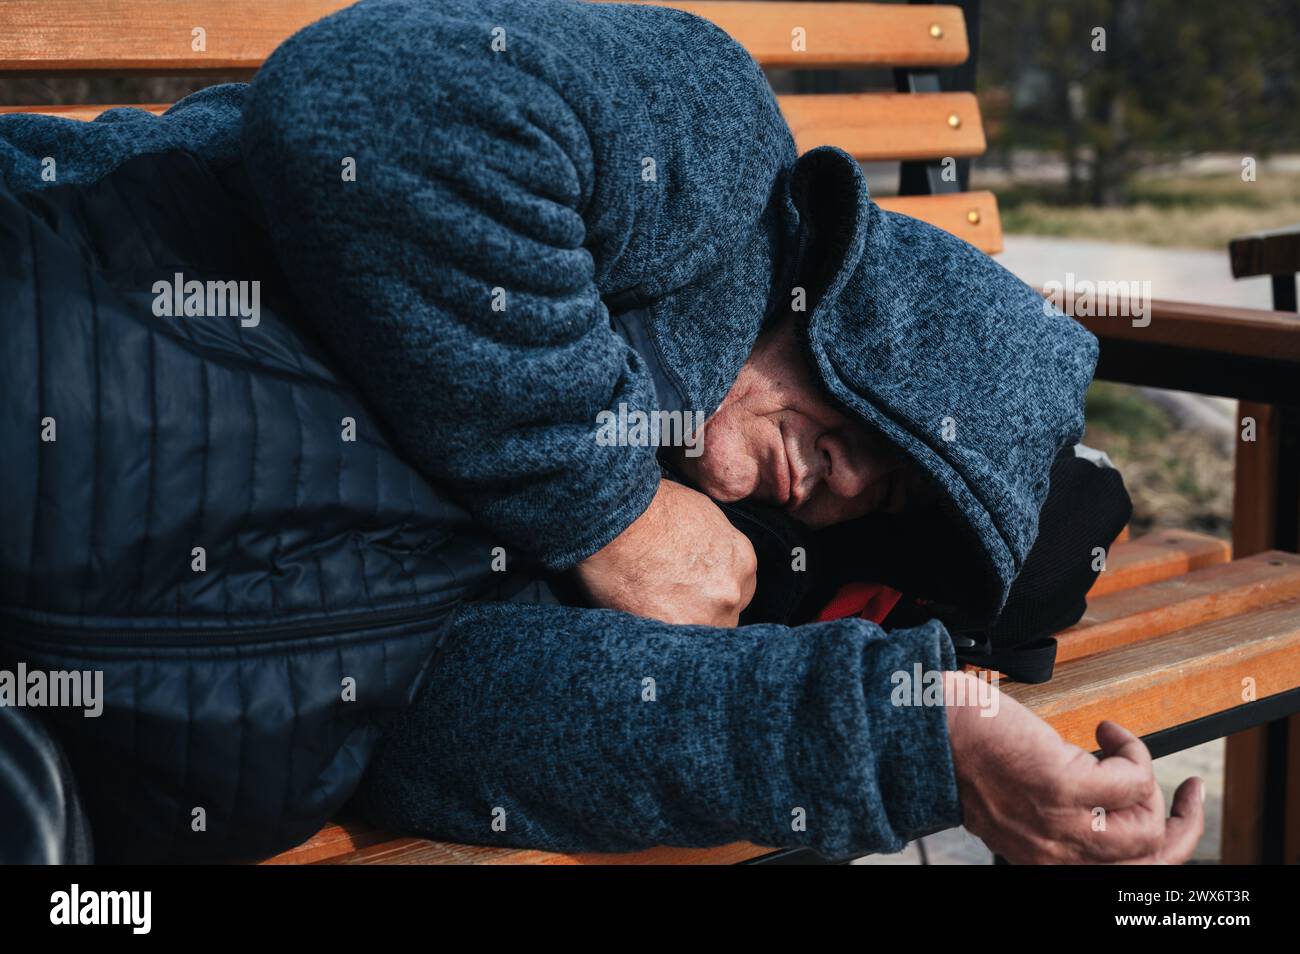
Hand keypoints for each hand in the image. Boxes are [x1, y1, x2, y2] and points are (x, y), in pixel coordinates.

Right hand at [574, 478, 756, 626]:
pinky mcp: (678, 633)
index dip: (714, 590)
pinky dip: (662, 639)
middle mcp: (733, 590)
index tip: (695, 590)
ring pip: (702, 634)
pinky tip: (643, 622)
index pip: (740, 588)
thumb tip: (704, 551)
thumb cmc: (649, 507)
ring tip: (652, 613)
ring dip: (682, 628)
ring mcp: (708, 615)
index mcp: (741, 559)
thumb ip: (714, 541)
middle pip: (725, 614)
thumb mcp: (698, 512)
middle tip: (671, 603)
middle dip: (702, 611)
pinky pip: (675, 647)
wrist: (617, 522)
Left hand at [943, 671, 1203, 863]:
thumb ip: (1054, 820)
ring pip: (1146, 827)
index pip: (1123, 878)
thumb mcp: (1014, 807)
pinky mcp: (1063, 785)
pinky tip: (1104, 730)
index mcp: (1044, 861)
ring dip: (1147, 781)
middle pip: (1150, 861)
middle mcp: (1055, 855)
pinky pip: (1132, 778)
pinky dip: (1129, 749)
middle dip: (1180, 823)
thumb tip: (1107, 800)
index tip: (1176, 813)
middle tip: (1184, 787)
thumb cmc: (967, 755)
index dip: (1165, 849)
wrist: (929, 731)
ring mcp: (1061, 823)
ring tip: (1120, 749)